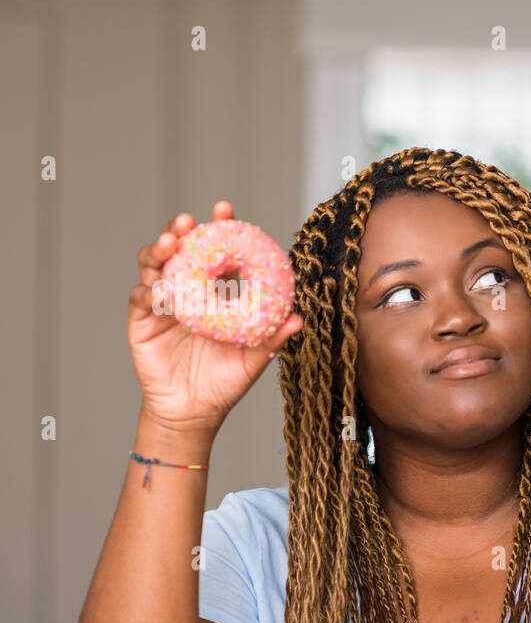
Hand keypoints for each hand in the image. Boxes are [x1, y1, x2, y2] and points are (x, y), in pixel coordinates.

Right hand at [127, 201, 302, 433]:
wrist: (193, 413)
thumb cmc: (225, 382)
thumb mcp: (254, 358)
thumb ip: (273, 338)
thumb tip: (298, 319)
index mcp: (216, 292)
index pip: (216, 252)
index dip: (218, 229)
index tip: (225, 210)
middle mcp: (188, 291)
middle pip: (180, 250)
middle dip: (182, 230)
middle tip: (189, 221)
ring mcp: (162, 303)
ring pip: (154, 266)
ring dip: (159, 251)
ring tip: (170, 244)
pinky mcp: (141, 321)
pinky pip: (139, 299)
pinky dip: (146, 291)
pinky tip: (157, 292)